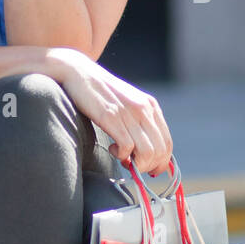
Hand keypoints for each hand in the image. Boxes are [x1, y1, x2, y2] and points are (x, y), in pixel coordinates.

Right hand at [45, 47, 172, 176]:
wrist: (77, 72)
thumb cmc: (98, 92)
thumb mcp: (125, 103)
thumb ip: (136, 121)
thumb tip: (142, 149)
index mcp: (150, 106)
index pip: (167, 142)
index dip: (161, 162)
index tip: (150, 170)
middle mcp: (143, 109)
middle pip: (160, 150)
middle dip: (148, 166)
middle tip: (133, 167)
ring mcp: (128, 113)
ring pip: (147, 152)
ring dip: (136, 164)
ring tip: (123, 160)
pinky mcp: (111, 117)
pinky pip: (127, 147)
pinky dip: (121, 155)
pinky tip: (113, 149)